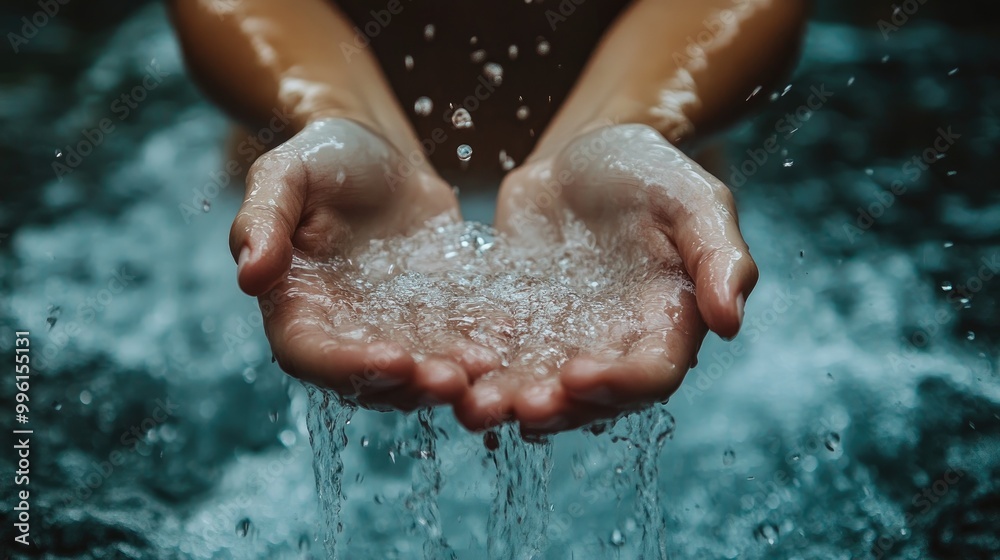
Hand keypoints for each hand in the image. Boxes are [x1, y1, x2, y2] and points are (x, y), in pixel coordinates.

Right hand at [231, 118, 494, 409]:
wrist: (378, 151)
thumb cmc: (321, 158)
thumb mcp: (284, 174)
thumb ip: (262, 220)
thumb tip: (250, 275)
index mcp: (297, 306)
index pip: (312, 355)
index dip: (348, 366)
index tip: (394, 361)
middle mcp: (344, 331)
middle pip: (372, 379)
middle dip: (413, 386)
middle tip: (454, 381)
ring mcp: (394, 330)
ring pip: (421, 370)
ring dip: (452, 378)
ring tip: (487, 368)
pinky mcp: (437, 317)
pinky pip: (460, 341)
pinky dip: (482, 347)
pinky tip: (510, 342)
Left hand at [454, 124, 757, 433]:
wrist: (586, 154)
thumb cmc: (652, 174)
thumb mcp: (694, 201)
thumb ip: (719, 256)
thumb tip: (731, 321)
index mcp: (665, 325)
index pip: (651, 372)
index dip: (620, 382)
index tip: (580, 375)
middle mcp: (613, 346)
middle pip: (588, 396)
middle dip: (555, 407)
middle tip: (520, 408)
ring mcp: (561, 339)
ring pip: (535, 385)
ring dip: (507, 401)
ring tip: (474, 406)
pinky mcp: (516, 324)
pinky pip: (493, 353)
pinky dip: (472, 367)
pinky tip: (446, 368)